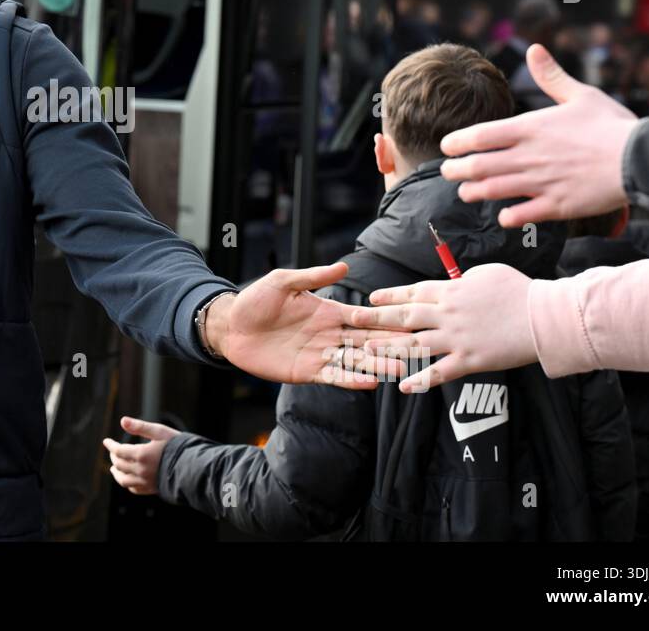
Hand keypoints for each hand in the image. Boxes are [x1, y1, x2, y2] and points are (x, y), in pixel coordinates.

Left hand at [102, 417, 176, 495]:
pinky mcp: (152, 489)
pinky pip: (134, 489)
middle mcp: (141, 470)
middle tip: (113, 451)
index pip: (118, 451)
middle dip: (114, 456)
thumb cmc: (177, 446)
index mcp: (141, 454)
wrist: (194, 467)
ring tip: (114, 468)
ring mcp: (146, 482)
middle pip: (119, 464)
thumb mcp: (159, 431)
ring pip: (123, 480)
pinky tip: (127, 479)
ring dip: (117, 473)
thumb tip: (123, 421)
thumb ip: (140, 427)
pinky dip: (127, 483)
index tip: (106, 441)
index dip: (111, 445)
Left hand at [206, 263, 409, 388]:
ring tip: (400, 370)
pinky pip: (334, 376)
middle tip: (417, 350)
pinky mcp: (307, 372)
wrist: (231, 327)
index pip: (363, 317)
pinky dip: (352, 380)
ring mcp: (320, 354)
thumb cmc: (255, 300)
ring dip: (377, 366)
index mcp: (328, 311)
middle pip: (366, 342)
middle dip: (390, 346)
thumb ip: (313, 277)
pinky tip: (370, 382)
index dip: (385, 320)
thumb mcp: (283, 282)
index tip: (410, 322)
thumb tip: (344, 266)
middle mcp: (329, 334)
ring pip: (355, 361)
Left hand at [350, 264, 536, 392]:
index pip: (412, 292)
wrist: (543, 317)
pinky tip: (403, 387)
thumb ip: (464, 279)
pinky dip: (421, 381)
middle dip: (376, 318)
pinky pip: (440, 373)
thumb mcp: (487, 273)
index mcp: (451, 291)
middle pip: (405, 316)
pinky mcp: (470, 361)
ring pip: (415, 344)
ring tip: (366, 351)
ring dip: (388, 348)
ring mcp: (457, 339)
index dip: (390, 296)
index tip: (371, 298)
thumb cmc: (519, 290)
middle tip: (352, 318)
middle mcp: (447, 314)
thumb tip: (453, 281)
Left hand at [439, 44, 637, 227]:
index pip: (479, 135)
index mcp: (531, 128)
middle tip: (448, 172)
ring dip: (473, 192)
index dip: (457, 142)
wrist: (642, 158)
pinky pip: (522, 214)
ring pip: (493, 190)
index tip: (448, 146)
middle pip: (478, 166)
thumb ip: (551, 76)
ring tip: (466, 193)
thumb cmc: (613, 124)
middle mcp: (529, 156)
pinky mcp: (557, 206)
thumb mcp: (581, 94)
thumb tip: (534, 49)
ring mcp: (541, 182)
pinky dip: (507, 216)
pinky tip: (502, 215)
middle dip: (456, 171)